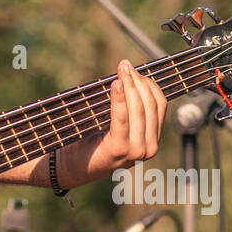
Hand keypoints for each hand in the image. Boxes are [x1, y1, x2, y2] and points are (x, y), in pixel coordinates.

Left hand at [62, 59, 166, 186]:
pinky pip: (122, 119)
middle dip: (138, 81)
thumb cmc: (92, 140)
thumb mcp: (117, 124)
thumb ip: (128, 107)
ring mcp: (136, 151)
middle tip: (124, 66)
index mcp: (151, 139)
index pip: (159, 105)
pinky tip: (115, 85)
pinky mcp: (119, 150)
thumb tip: (128, 74)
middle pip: (150, 105)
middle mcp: (149, 148)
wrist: (72, 165)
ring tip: (121, 71)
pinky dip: (120, 99)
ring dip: (130, 86)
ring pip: (139, 110)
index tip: (135, 69)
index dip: (149, 84)